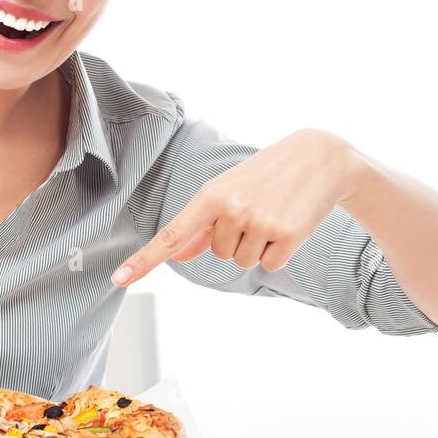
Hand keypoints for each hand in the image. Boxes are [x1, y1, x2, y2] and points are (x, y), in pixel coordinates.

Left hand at [111, 128, 362, 285]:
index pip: (171, 235)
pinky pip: (270, 265)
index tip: (119, 279)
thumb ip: (202, 226)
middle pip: (219, 254)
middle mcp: (230, 209)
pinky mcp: (287, 234)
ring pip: (243, 262)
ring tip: (274, 213)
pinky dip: (280, 252)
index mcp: (210, 196)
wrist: (319, 158)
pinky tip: (289, 224)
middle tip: (258, 209)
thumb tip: (180, 257)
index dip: (144, 259)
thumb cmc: (265, 176)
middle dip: (237, 238)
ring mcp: (259, 222)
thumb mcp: (229, 192)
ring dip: (258, 245)